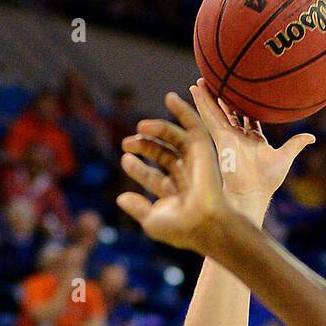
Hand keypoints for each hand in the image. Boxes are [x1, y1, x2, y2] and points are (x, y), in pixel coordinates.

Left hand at [117, 92, 231, 252]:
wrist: (203, 222)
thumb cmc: (180, 227)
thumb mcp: (152, 221)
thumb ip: (137, 209)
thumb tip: (121, 198)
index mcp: (175, 195)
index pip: (154, 178)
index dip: (138, 168)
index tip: (125, 159)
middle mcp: (187, 178)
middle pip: (163, 155)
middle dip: (144, 146)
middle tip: (126, 142)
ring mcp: (196, 164)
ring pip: (175, 140)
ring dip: (157, 130)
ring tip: (140, 126)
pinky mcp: (204, 151)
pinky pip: (194, 126)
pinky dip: (183, 111)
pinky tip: (169, 98)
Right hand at [190, 78, 313, 214]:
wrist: (253, 191)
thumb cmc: (268, 179)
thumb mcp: (286, 156)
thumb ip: (296, 144)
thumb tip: (312, 137)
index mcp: (252, 138)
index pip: (246, 117)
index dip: (242, 105)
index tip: (239, 92)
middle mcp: (237, 136)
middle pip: (228, 112)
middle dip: (222, 97)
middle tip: (217, 80)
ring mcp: (227, 136)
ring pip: (216, 112)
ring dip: (208, 96)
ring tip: (200, 80)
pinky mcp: (219, 137)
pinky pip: (209, 116)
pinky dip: (202, 103)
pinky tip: (195, 90)